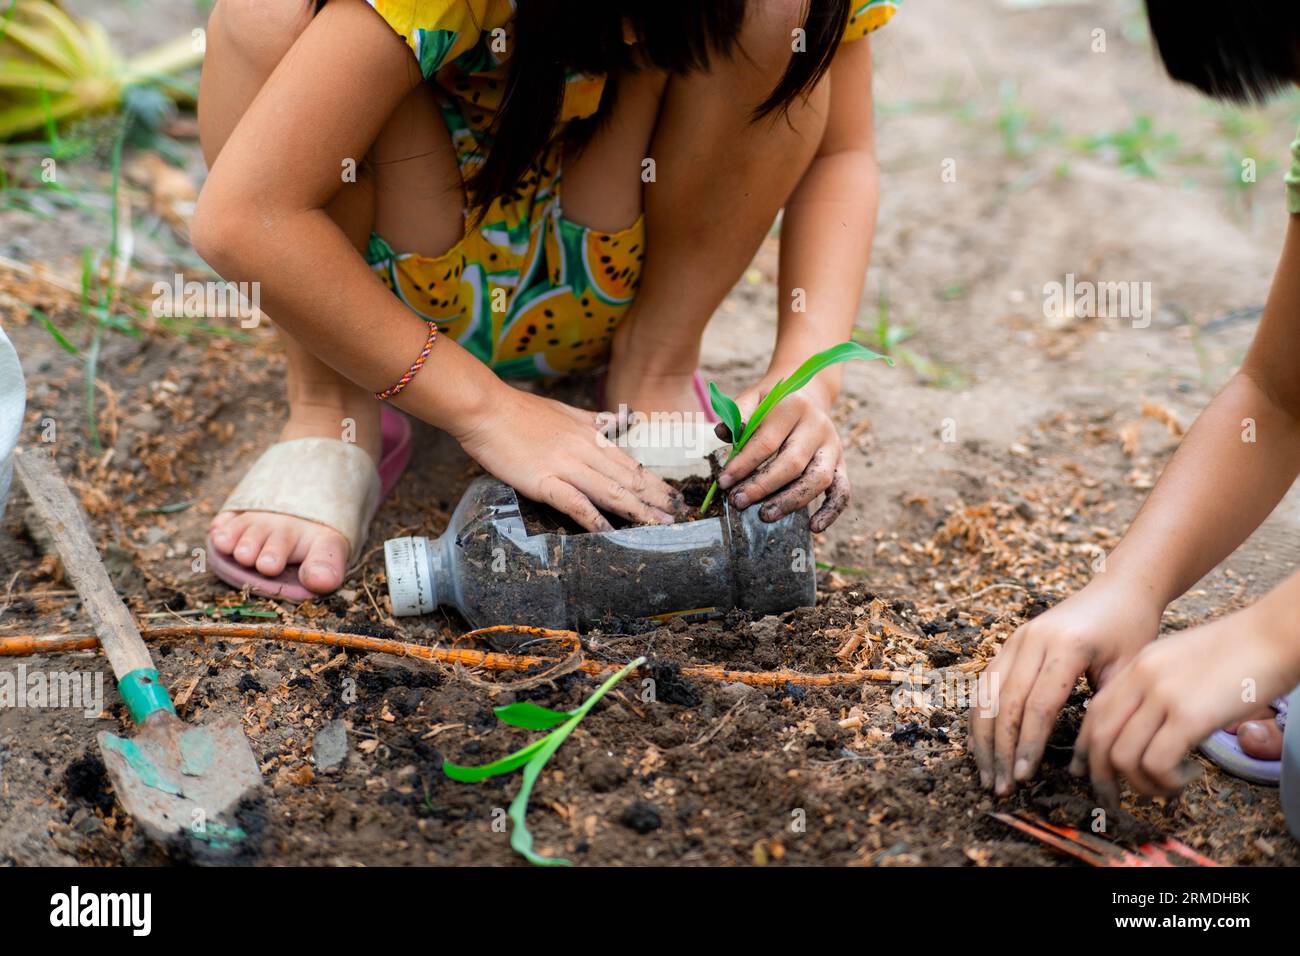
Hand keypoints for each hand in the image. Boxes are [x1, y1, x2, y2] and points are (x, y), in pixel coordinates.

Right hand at [457, 385, 684, 531]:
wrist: (485, 408)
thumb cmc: (519, 411)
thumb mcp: (564, 410)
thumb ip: (590, 420)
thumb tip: (612, 421)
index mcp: (590, 435)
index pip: (630, 463)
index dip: (655, 482)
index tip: (673, 496)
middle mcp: (584, 450)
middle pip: (628, 479)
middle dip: (656, 499)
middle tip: (680, 516)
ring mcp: (565, 465)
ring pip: (610, 491)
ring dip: (638, 510)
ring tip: (659, 526)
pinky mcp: (543, 480)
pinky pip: (574, 503)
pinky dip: (595, 519)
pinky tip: (610, 532)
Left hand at [716, 384, 848, 531]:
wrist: (808, 393)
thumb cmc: (773, 401)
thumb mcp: (754, 396)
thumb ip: (738, 413)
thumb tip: (722, 432)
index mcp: (794, 406)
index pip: (766, 442)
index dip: (743, 464)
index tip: (723, 482)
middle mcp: (818, 426)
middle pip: (792, 463)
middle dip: (763, 487)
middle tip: (739, 502)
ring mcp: (833, 446)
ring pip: (818, 479)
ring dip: (791, 501)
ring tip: (765, 516)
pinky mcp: (842, 463)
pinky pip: (842, 491)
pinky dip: (831, 511)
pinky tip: (814, 527)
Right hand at [970, 580, 1162, 794]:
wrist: (1119, 588)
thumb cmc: (1130, 629)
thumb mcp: (1128, 669)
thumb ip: (1103, 713)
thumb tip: (1084, 767)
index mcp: (1065, 646)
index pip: (1038, 705)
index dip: (1028, 744)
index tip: (1024, 777)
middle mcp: (1031, 639)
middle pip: (1005, 702)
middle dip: (1000, 749)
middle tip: (1002, 785)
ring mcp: (1016, 639)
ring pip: (986, 694)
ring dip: (983, 738)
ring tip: (987, 773)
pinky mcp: (1009, 642)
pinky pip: (986, 684)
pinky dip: (980, 717)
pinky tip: (982, 744)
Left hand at [1071, 605, 1297, 805]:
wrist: (1274, 634)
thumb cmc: (1239, 651)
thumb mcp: (1182, 661)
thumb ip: (1157, 687)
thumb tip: (1148, 727)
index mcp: (1137, 666)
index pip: (1094, 713)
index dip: (1087, 749)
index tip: (1092, 773)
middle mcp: (1140, 679)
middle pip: (1098, 737)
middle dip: (1103, 777)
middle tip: (1118, 798)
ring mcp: (1161, 696)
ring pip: (1122, 757)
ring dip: (1141, 784)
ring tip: (1167, 786)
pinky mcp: (1188, 715)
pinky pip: (1155, 763)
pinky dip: (1166, 781)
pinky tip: (1190, 777)